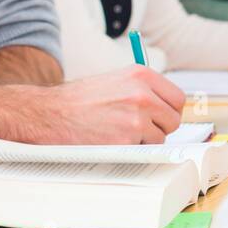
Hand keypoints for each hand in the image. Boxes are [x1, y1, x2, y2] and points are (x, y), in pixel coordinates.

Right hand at [48, 66, 185, 144]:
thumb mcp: (115, 81)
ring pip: (160, 139)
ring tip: (118, 132)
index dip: (168, 110)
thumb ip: (142, 90)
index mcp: (141, 75)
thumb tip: (166, 107)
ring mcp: (136, 119)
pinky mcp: (127, 142)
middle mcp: (142, 95)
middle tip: (138, 128)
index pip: (177, 98)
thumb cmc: (80, 100)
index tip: (160, 116)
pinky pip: (143, 151)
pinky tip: (112, 141)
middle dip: (159, 127)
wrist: (51, 114)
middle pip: (173, 120)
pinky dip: (131, 151)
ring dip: (144, 141)